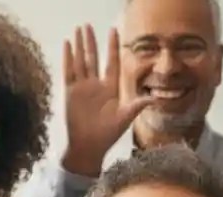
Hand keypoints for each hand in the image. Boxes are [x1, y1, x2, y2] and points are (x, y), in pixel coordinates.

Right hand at [61, 25, 154, 176]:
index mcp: (111, 89)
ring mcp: (82, 87)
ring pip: (80, 61)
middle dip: (91, 42)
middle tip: (88, 25)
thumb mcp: (125, 118)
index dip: (112, 47)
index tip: (113, 30)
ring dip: (80, 46)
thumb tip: (154, 99)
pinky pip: (69, 71)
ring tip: (78, 29)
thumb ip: (137, 105)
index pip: (112, 63)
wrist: (89, 146)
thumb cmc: (108, 135)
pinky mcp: (71, 92)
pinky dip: (68, 58)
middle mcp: (96, 85)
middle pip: (93, 58)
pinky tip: (68, 45)